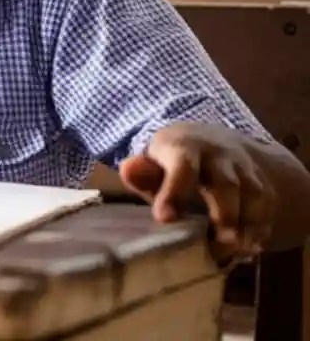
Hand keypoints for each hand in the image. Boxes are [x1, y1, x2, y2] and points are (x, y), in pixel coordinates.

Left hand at [119, 122, 273, 261]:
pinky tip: (249, 249)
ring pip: (254, 196)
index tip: (164, 218)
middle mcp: (219, 156)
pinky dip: (261, 229)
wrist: (213, 142)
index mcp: (185, 147)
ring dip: (247, 227)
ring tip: (234, 254)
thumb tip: (128, 170)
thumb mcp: (153, 161)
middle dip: (224, 216)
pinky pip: (268, 207)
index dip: (175, 192)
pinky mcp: (261, 184)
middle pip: (226, 184)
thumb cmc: (171, 162)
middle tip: (218, 247)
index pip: (182, 166)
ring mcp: (244, 169)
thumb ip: (143, 173)